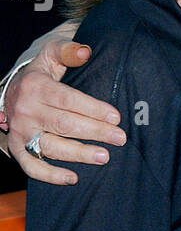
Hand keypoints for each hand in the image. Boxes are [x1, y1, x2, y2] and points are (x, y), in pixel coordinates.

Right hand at [6, 40, 125, 183]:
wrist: (10, 93)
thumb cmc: (39, 75)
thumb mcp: (50, 55)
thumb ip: (68, 51)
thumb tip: (86, 51)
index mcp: (36, 87)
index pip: (68, 100)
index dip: (93, 109)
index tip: (115, 117)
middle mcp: (26, 110)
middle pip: (64, 124)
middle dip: (95, 132)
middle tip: (120, 138)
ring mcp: (21, 132)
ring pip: (52, 146)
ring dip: (79, 154)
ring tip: (104, 156)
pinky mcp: (18, 148)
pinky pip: (32, 166)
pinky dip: (51, 175)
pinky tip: (73, 178)